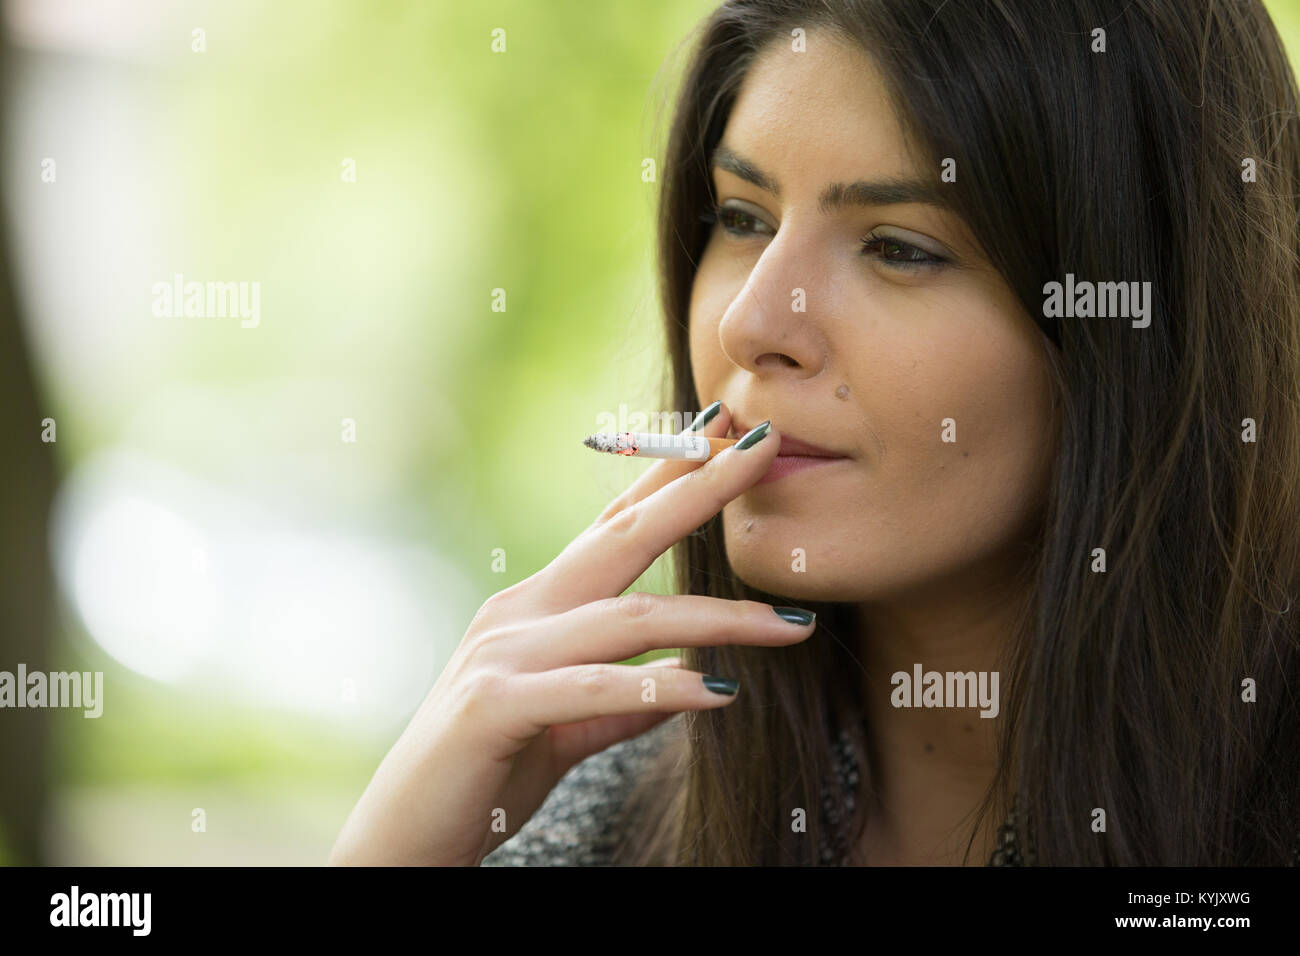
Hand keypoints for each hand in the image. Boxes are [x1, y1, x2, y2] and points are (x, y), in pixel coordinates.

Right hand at [327, 403, 813, 864]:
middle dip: (699, 488)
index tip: (725, 432)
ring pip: (631, 618)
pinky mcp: (494, 706)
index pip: (613, 526)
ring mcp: (504, 654)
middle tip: (764, 445)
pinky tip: (719, 692)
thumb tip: (689, 681)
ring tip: (791, 627)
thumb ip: (624, 701)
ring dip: (718, 619)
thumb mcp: (568, 727)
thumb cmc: (484, 775)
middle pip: (624, 536)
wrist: (402, 839)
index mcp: (536, 607)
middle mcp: (520, 613)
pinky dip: (660, 686)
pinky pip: (593, 688)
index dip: (670, 477)